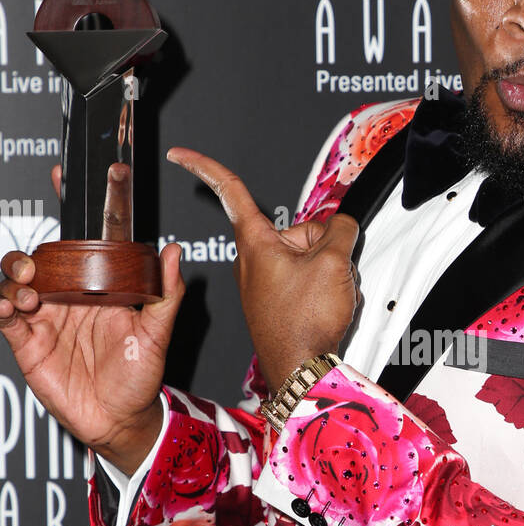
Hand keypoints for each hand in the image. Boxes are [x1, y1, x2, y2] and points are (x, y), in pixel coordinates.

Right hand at [0, 163, 184, 474]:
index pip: (83, 238)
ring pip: (15, 280)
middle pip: (39, 256)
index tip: (65, 175)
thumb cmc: (141, 376)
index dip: (73, 206)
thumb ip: (165, 294)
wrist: (122, 420)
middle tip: (36, 265)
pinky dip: (0, 304)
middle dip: (31, 252)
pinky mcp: (27, 340)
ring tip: (27, 290)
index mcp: (99, 285)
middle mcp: (69, 294)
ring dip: (15, 276)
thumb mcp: (158, 333)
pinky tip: (11, 305)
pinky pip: (3, 314)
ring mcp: (46, 315)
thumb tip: (174, 251)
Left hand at [166, 148, 359, 393]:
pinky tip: (321, 305)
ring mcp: (262, 282)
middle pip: (293, 228)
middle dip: (318, 241)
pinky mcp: (274, 301)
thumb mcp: (335, 262)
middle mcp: (252, 261)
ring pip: (302, 254)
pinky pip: (302, 277)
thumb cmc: (303, 324)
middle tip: (325, 269)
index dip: (203, 166)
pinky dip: (318, 286)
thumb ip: (340, 228)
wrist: (300, 370)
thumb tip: (341, 223)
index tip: (180, 155)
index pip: (228, 190)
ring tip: (323, 294)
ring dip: (323, 267)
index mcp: (256, 242)